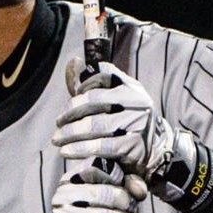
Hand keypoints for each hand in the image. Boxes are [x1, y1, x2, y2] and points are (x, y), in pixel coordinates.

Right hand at [38, 162, 143, 212]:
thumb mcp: (110, 196)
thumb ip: (127, 185)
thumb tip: (140, 190)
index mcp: (72, 178)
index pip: (97, 167)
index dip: (119, 178)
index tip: (129, 191)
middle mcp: (63, 195)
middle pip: (103, 193)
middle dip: (126, 204)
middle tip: (135, 212)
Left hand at [52, 61, 195, 196]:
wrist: (154, 149)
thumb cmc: (126, 121)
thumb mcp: (113, 99)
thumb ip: (91, 85)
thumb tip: (73, 62)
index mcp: (131, 87)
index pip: (103, 76)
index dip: (83, 85)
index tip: (72, 98)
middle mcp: (137, 102)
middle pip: (95, 100)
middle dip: (71, 111)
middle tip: (58, 122)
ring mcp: (137, 124)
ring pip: (96, 125)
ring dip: (71, 132)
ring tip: (58, 138)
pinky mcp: (134, 146)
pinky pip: (102, 146)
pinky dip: (81, 148)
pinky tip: (68, 151)